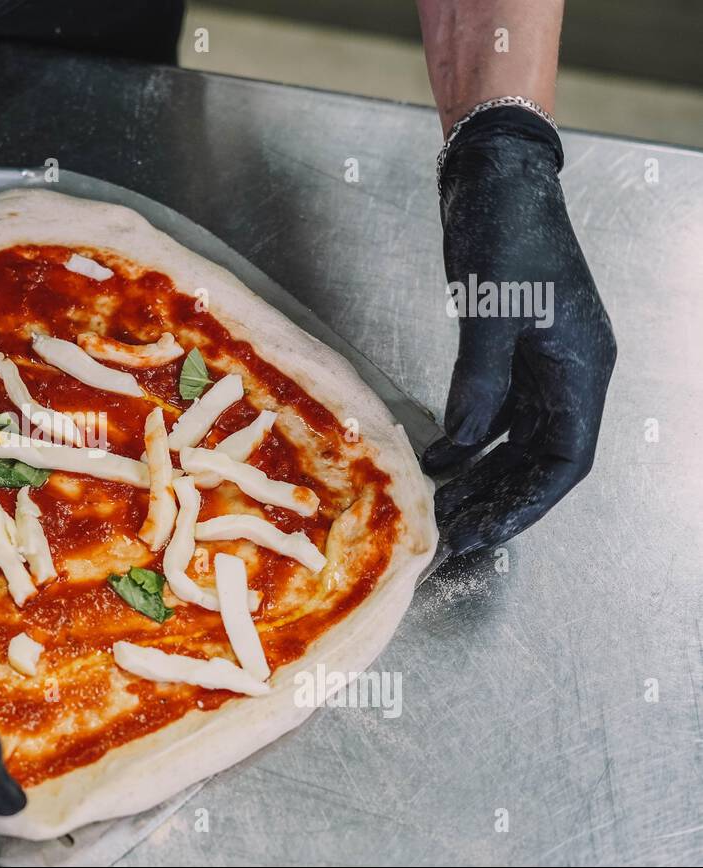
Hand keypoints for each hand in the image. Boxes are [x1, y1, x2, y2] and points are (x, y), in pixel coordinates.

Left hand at [422, 107, 615, 555]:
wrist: (497, 178)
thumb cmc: (507, 233)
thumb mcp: (492, 314)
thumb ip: (478, 385)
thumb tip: (458, 446)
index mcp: (582, 368)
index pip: (566, 459)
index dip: (528, 503)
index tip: (487, 534)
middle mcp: (568, 373)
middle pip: (540, 458)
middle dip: (500, 499)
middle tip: (455, 535)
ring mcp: (541, 362)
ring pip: (516, 440)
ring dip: (482, 477)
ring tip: (445, 510)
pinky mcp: (511, 350)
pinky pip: (496, 412)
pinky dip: (468, 440)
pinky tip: (439, 461)